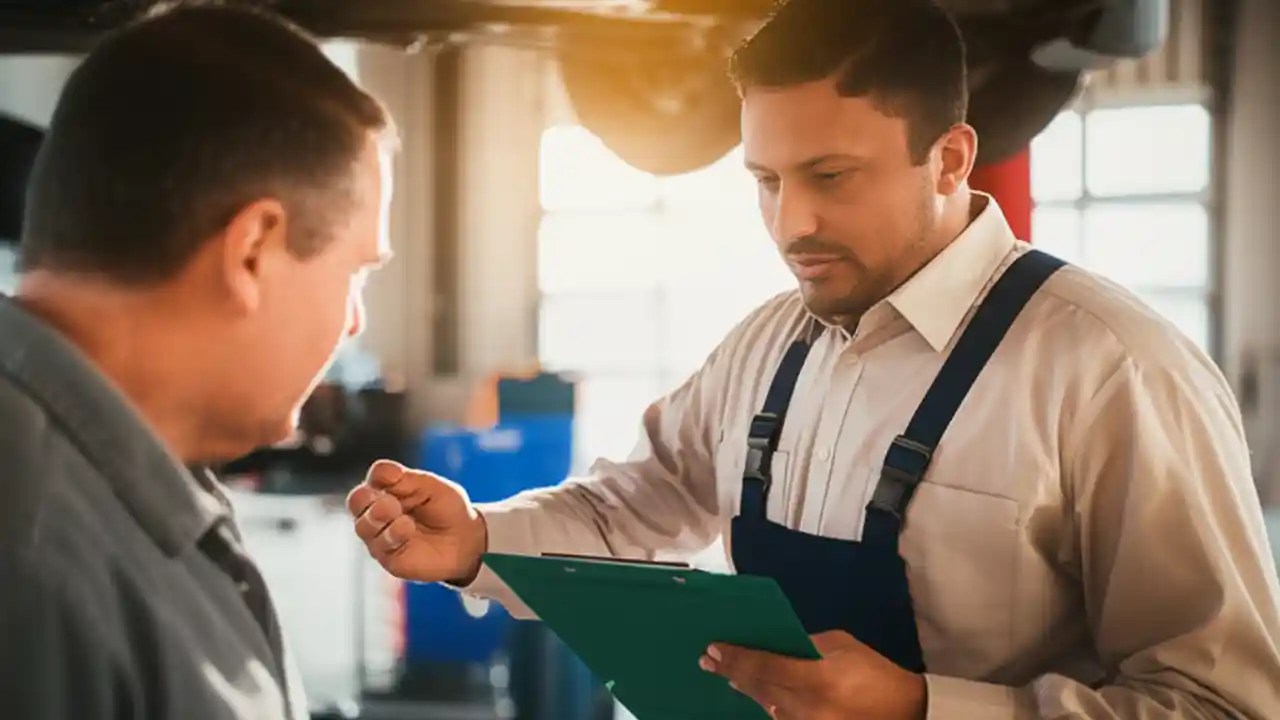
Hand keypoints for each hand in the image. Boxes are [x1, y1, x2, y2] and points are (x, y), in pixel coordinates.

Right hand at [346, 460, 488, 583]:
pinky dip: (391, 535)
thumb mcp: (432, 487)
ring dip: (378, 518)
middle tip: (389, 501)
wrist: (466, 539)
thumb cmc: (447, 509)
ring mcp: (380, 535)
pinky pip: (379, 547)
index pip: (373, 478)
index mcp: (388, 489)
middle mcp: (378, 511)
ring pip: (362, 526)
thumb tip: (379, 471)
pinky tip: (407, 530)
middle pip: (356, 501)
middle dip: (365, 498)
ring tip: (401, 517)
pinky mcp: (388, 557)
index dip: (378, 476)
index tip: (395, 476)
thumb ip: (406, 479)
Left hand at [700, 631, 926, 719]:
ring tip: (728, 676)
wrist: (909, 715)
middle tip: (709, 662)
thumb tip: (780, 646)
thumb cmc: (877, 675)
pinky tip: (760, 696)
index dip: (737, 659)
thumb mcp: (843, 648)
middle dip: (733, 674)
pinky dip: (770, 707)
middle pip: (760, 690)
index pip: (765, 667)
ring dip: (748, 691)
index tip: (714, 650)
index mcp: (817, 681)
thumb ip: (808, 645)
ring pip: (768, 708)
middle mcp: (807, 710)